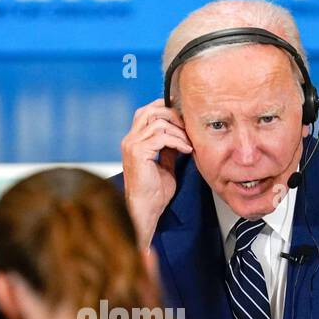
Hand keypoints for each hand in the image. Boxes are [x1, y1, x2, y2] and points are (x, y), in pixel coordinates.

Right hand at [120, 98, 192, 248]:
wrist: (145, 209)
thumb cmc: (153, 193)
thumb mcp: (164, 164)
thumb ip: (168, 148)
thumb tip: (180, 135)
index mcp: (133, 141)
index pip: (147, 112)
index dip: (165, 109)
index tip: (183, 116)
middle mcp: (130, 140)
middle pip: (151, 110)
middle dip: (174, 116)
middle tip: (188, 128)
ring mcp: (132, 145)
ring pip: (158, 122)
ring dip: (178, 131)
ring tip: (188, 143)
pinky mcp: (138, 152)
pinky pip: (162, 136)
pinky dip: (177, 141)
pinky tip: (186, 150)